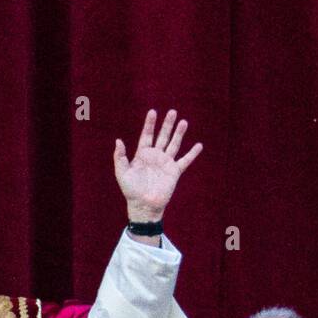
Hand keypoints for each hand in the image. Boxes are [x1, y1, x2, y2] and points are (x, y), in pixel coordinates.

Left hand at [113, 108, 202, 222]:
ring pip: (174, 144)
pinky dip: (192, 154)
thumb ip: (120, 157)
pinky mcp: (174, 172)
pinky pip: (185, 161)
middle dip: (167, 124)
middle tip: (172, 111)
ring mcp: (165, 163)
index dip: (149, 124)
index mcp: (142, 154)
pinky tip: (199, 145)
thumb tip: (118, 140)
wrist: (143, 205)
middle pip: (162, 136)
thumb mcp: (122, 173)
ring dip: (179, 134)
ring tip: (184, 122)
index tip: (152, 112)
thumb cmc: (131, 191)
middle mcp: (155, 156)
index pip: (146, 135)